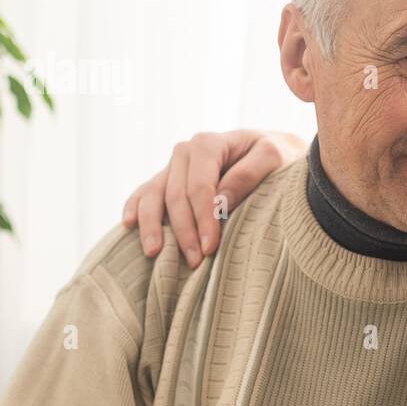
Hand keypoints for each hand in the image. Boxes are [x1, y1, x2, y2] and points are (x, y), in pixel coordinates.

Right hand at [122, 129, 306, 266]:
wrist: (274, 150)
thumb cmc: (278, 156)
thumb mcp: (273, 157)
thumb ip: (247, 176)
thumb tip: (219, 202)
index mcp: (208, 144)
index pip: (199, 187)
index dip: (202, 218)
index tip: (210, 247)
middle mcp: (185, 151)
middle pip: (175, 196)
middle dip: (183, 231)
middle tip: (195, 261)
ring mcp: (173, 165)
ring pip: (153, 196)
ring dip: (152, 226)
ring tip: (154, 253)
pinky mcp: (169, 178)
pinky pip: (145, 192)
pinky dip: (135, 207)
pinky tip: (129, 225)